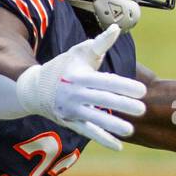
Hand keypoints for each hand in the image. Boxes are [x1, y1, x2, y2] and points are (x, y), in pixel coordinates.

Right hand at [16, 23, 147, 149]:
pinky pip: (87, 131)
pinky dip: (102, 138)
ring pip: (94, 118)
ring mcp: (72, 110)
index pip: (105, 81)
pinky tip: (118, 146)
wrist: (33, 88)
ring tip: (130, 130)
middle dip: (122, 105)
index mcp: (80, 75)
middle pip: (101, 100)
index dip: (123, 86)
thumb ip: (100, 43)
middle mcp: (75, 94)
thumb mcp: (79, 51)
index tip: (142, 90)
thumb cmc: (63, 66)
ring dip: (111, 126)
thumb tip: (117, 28)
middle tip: (142, 110)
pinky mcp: (70, 122)